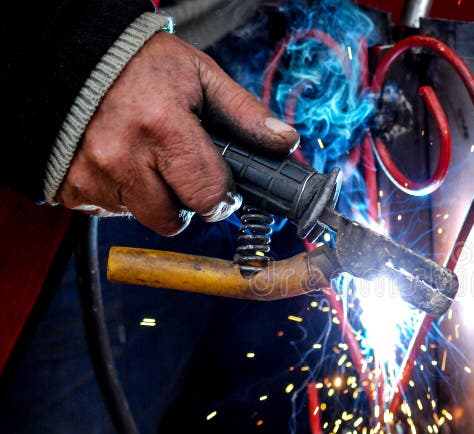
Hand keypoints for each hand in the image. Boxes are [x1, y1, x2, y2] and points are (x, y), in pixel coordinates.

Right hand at [57, 31, 298, 235]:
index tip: (221, 185)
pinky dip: (124, 196)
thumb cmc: (143, 66)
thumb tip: (284, 143)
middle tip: (184, 171)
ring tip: (152, 162)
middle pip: (176, 220)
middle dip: (189, 202)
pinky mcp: (72, 187)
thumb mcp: (201, 76)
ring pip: (146, 219)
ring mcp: (94, 175)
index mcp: (164, 128)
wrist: (73, 56)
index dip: (222, 196)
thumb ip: (245, 114)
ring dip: (156, 201)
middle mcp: (125, 157)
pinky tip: (125, 164)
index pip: (208, 196)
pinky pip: (112, 212)